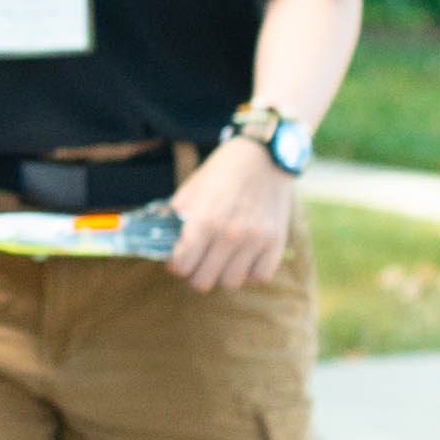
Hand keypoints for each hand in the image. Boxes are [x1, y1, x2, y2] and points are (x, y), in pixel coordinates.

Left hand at [163, 138, 303, 294]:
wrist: (266, 156)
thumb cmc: (224, 170)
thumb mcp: (193, 187)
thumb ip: (178, 216)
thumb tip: (164, 241)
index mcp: (204, 219)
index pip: (182, 266)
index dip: (176, 265)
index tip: (179, 258)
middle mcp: (229, 234)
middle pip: (203, 281)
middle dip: (195, 273)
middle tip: (199, 261)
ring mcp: (254, 241)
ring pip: (230, 282)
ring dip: (222, 273)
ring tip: (222, 257)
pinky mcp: (276, 243)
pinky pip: (259, 276)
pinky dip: (250, 271)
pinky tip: (245, 256)